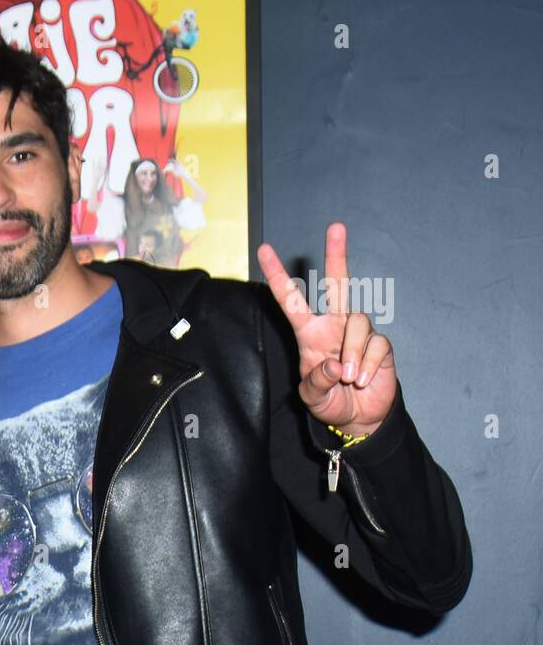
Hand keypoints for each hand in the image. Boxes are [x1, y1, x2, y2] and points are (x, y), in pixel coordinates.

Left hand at [257, 222, 395, 436]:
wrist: (359, 418)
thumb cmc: (329, 401)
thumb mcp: (313, 397)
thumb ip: (317, 381)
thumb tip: (334, 364)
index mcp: (310, 333)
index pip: (291, 300)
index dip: (277, 276)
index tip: (263, 250)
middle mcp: (335, 325)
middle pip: (337, 284)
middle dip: (337, 255)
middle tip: (335, 226)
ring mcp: (359, 333)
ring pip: (360, 322)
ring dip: (354, 352)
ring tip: (350, 379)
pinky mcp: (380, 345)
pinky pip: (377, 345)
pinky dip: (368, 365)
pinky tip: (364, 381)